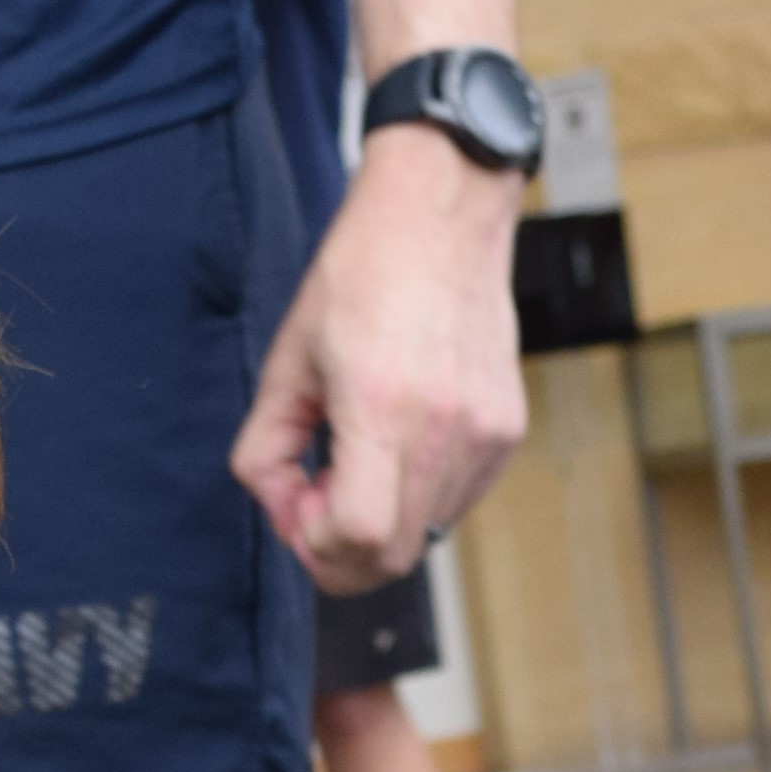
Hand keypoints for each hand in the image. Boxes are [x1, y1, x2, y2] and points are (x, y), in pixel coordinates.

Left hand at [231, 127, 527, 588]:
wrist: (441, 215)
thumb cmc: (363, 275)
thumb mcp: (287, 360)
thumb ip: (264, 451)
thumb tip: (280, 511)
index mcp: (381, 406)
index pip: (359, 536)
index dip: (318, 547)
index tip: (299, 511)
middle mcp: (443, 428)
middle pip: (393, 557)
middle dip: (342, 552)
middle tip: (318, 499)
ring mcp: (483, 433)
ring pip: (424, 536)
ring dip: (380, 524)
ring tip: (357, 462)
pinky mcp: (506, 430)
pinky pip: (455, 501)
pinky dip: (416, 498)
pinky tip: (397, 446)